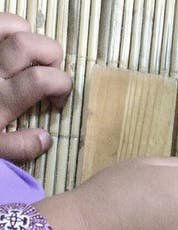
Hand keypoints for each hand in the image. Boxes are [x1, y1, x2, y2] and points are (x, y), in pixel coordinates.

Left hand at [0, 14, 71, 161]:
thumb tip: (45, 138)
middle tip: (51, 73)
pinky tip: (10, 46)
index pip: (44, 78)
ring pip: (11, 25)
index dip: (62, 86)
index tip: (57, 103)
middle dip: (52, 55)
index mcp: (4, 99)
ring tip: (31, 56)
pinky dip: (8, 29)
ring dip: (29, 37)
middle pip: (29, 44)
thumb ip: (19, 147)